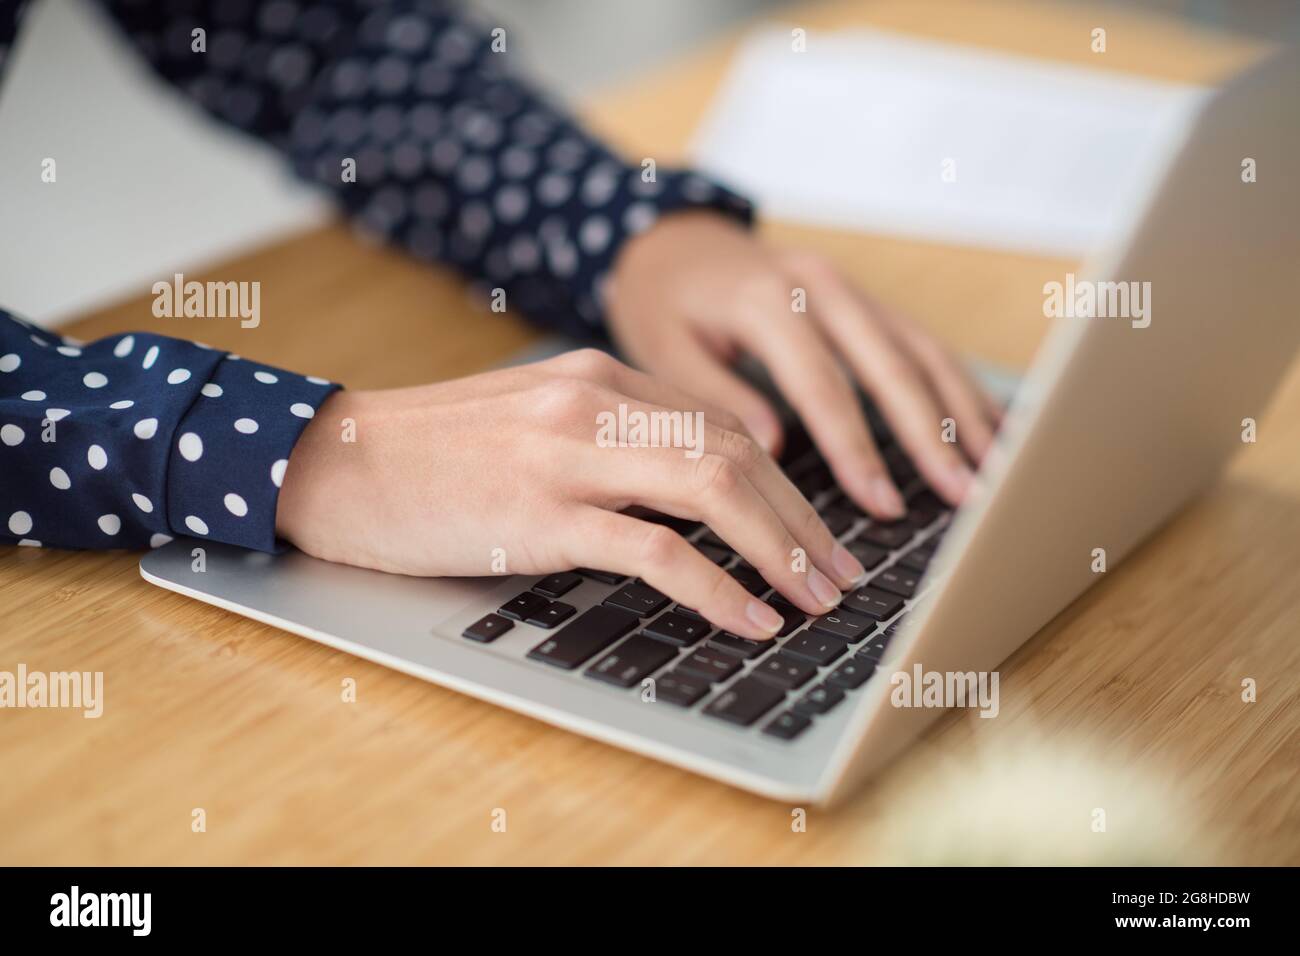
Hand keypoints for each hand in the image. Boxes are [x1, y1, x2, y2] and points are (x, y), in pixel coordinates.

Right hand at [274, 350, 868, 640]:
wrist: (333, 462)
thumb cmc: (431, 454)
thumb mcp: (533, 423)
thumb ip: (610, 440)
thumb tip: (689, 492)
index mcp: (598, 377)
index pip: (722, 424)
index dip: (786, 483)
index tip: (818, 532)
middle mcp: (594, 402)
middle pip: (736, 452)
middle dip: (804, 520)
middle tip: (842, 574)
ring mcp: (567, 455)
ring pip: (713, 488)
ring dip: (781, 549)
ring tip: (817, 599)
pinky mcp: (540, 514)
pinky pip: (655, 550)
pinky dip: (717, 587)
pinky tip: (749, 617)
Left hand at [606, 211, 1002, 516]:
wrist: (672, 240)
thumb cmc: (663, 302)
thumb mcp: (665, 349)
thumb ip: (718, 398)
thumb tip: (774, 450)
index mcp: (769, 302)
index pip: (824, 386)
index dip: (857, 449)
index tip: (881, 504)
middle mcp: (821, 287)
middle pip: (893, 367)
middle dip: (934, 436)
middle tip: (967, 496)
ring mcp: (850, 287)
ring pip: (922, 350)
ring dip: (964, 412)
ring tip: (996, 469)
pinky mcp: (864, 297)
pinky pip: (921, 342)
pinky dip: (958, 385)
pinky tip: (989, 425)